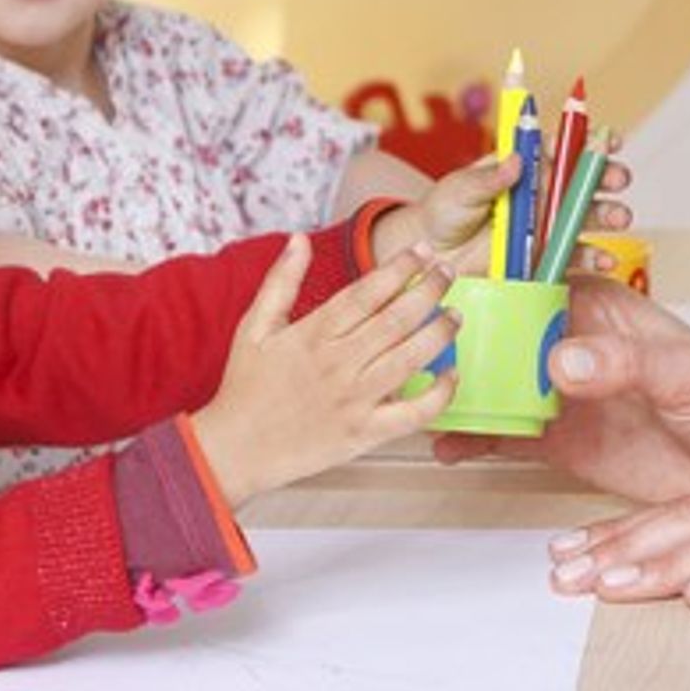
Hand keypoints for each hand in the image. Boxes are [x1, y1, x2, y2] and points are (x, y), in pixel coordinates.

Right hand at [191, 236, 458, 504]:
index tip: (421, 251)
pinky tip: (450, 375)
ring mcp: (354, 399)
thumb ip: (280, 281)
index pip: (366, 292)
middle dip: (429, 290)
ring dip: (439, 332)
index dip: (399, 268)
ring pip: (410, 358)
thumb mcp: (253, 327)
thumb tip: (298, 240)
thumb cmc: (244, 388)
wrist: (234, 450)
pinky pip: (413, 413)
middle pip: (396, 318)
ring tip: (455, 315)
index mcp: (313, 334)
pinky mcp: (364, 433)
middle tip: (448, 272)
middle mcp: (338, 363)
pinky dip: (438, 394)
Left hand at [371, 151, 637, 275]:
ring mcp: (545, 224)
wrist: (433, 254)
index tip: (607, 140)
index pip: (559, 148)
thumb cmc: (444, 211)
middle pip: (581, 180)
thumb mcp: (460, 189)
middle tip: (618, 180)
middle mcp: (541, 192)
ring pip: (585, 215)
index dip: (585, 141)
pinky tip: (605, 259)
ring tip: (619, 218)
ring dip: (607, 215)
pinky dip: (592, 257)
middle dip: (604, 178)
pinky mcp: (544, 255)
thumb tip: (516, 162)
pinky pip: (573, 255)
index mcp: (523, 166)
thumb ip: (488, 178)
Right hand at [431, 275, 689, 501]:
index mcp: (601, 306)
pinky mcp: (560, 439)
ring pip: (494, 385)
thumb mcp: (687, 373)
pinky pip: (506, 435)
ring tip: (416, 396)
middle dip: (457, 343)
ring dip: (458, 391)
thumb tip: (562, 360)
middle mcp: (573, 344)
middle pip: (499, 335)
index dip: (488, 283)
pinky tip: (446, 443)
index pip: (532, 283)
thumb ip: (626, 364)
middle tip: (416, 353)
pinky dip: (474, 439)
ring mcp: (562, 393)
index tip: (446, 290)